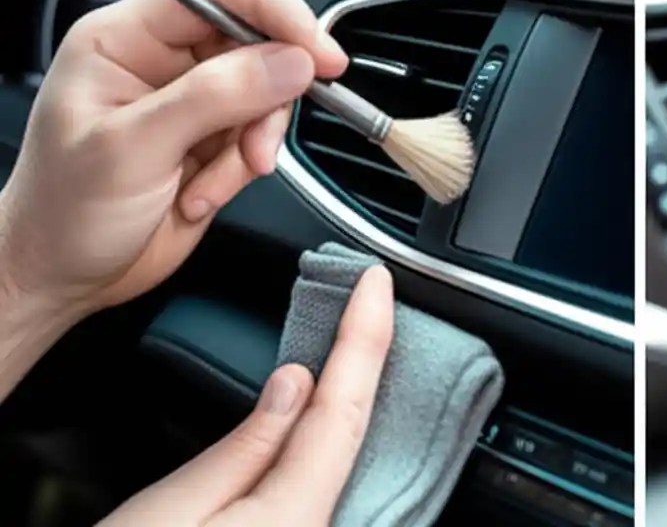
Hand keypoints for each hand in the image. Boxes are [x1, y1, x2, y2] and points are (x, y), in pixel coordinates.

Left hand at [0, 0, 346, 319]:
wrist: (62, 278)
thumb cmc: (63, 211)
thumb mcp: (134, 148)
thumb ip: (214, 97)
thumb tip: (289, 61)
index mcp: (124, 39)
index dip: (274, 11)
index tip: (317, 50)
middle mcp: (160, 63)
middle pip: (252, 42)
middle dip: (268, 94)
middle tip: (264, 138)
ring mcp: (190, 103)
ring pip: (265, 94)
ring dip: (254, 142)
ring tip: (219, 179)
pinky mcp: (212, 141)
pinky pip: (259, 137)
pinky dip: (244, 170)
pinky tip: (203, 194)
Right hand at [101, 265, 393, 525]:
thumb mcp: (172, 510)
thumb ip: (246, 446)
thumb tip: (298, 384)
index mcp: (293, 519)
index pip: (346, 408)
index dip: (367, 337)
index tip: (378, 280)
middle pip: (358, 429)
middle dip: (371, 356)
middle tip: (375, 294)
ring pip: (345, 454)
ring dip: (354, 391)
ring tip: (359, 330)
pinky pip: (325, 479)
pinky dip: (329, 433)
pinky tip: (327, 406)